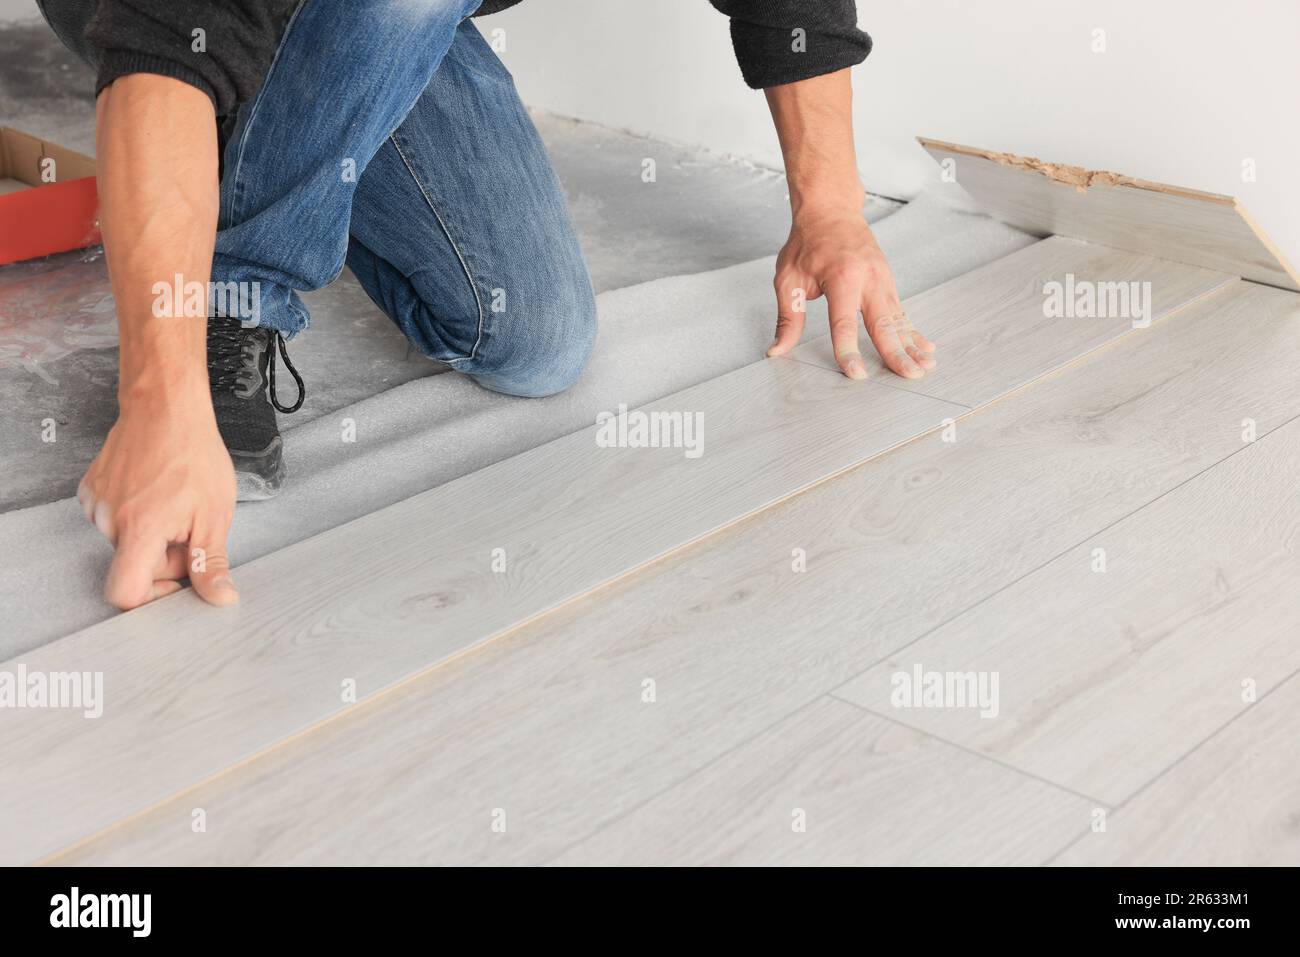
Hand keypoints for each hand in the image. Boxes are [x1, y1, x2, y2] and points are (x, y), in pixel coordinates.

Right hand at [78, 390, 238, 609]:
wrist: (166, 409)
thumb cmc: (193, 453)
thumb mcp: (215, 514)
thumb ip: (210, 562)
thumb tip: (218, 597)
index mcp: (139, 530)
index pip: (124, 593)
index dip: (153, 598)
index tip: (178, 583)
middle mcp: (109, 520)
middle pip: (134, 566)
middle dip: (166, 557)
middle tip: (191, 527)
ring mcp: (96, 505)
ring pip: (127, 542)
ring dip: (153, 534)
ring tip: (175, 503)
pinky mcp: (91, 491)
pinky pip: (115, 520)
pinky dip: (138, 516)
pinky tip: (156, 493)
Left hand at [766, 207, 935, 380]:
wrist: (831, 209)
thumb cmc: (807, 243)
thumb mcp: (789, 279)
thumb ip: (787, 318)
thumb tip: (777, 350)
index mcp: (841, 278)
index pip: (844, 323)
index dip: (849, 351)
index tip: (856, 374)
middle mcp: (868, 278)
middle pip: (883, 324)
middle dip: (896, 353)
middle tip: (908, 377)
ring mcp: (883, 279)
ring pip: (898, 319)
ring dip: (912, 346)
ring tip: (924, 368)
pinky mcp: (888, 282)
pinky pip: (902, 312)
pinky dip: (913, 331)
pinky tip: (925, 348)